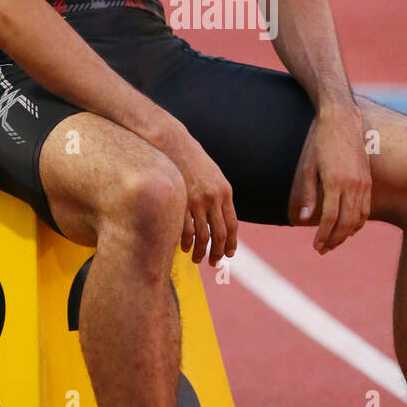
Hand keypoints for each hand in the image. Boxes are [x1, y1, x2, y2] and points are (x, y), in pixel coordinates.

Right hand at [156, 119, 238, 266]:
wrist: (174, 144)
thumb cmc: (193, 159)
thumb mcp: (214, 175)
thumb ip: (220, 195)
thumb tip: (221, 216)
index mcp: (225, 192)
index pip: (232, 224)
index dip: (232, 243)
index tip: (229, 254)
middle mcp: (213, 198)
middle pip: (219, 234)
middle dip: (218, 253)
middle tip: (215, 263)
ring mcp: (196, 201)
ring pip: (202, 236)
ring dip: (201, 252)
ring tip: (197, 259)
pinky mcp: (179, 203)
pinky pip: (184, 230)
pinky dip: (185, 242)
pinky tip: (184, 247)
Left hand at [288, 102, 371, 252]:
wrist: (342, 120)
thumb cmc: (320, 143)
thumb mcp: (309, 167)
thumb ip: (308, 194)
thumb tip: (304, 218)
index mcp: (335, 182)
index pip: (330, 218)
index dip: (323, 235)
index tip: (316, 245)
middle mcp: (352, 185)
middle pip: (345, 222)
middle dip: (334, 239)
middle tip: (322, 249)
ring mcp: (363, 183)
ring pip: (358, 218)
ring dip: (346, 234)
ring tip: (334, 242)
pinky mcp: (368, 180)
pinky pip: (366, 208)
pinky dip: (358, 222)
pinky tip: (348, 228)